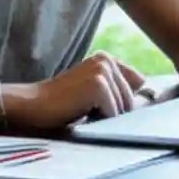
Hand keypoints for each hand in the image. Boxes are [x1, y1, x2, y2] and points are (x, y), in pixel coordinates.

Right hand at [5, 52, 145, 129]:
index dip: (125, 100)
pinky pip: (113, 113)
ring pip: (123, 107)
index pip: (138, 83)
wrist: (33, 105)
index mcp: (107, 59)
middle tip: (88, 110)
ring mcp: (103, 71)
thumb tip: (145, 92)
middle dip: (115, 111)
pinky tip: (81, 112)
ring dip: (106, 116)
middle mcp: (107, 61)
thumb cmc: (63, 102)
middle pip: (131, 98)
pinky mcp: (99, 85)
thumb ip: (116, 87)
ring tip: (84, 111)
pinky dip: (100, 120)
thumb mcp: (92, 89)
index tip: (105, 106)